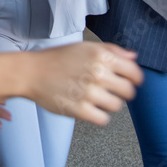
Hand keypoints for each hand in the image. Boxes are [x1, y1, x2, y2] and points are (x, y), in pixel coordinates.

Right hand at [0, 42, 142, 125]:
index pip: (134, 72)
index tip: (132, 82)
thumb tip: (133, 57)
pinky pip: (103, 119)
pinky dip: (99, 115)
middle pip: (128, 91)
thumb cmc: (56, 58)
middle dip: (123, 92)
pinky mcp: (80, 110)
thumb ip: (112, 50)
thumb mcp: (85, 47)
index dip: (135, 78)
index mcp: (101, 56)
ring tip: (97, 98)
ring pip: (117, 106)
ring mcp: (89, 93)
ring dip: (109, 103)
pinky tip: (91, 108)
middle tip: (112, 91)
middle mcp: (97, 74)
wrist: (31, 73)